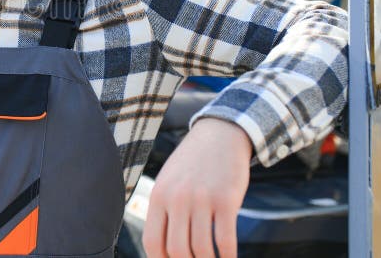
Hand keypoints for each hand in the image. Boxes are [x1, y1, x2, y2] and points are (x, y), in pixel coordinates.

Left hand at [142, 118, 251, 257]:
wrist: (220, 135)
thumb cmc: (192, 165)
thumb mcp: (169, 182)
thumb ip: (163, 211)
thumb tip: (162, 250)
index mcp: (159, 196)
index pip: (153, 242)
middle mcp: (177, 198)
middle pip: (177, 250)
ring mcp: (202, 199)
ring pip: (202, 249)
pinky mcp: (226, 200)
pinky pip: (225, 240)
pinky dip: (227, 256)